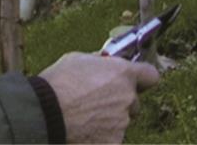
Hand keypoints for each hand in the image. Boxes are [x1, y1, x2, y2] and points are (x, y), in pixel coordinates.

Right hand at [38, 52, 159, 142]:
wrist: (45, 112)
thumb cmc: (58, 82)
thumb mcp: (78, 59)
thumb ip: (99, 63)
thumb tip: (104, 64)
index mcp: (123, 74)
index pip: (150, 76)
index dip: (142, 78)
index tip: (134, 80)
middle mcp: (127, 98)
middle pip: (133, 101)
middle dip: (119, 101)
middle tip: (96, 100)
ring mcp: (122, 123)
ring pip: (121, 121)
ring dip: (108, 119)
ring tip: (83, 116)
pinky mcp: (113, 142)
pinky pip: (111, 138)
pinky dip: (100, 136)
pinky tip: (83, 130)